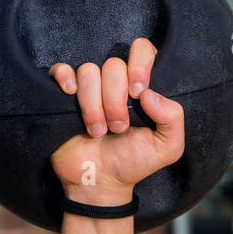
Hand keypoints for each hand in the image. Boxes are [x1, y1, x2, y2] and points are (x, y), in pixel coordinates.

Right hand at [48, 37, 183, 204]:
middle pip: (113, 65)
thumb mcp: (167, 147)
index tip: (138, 94)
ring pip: (88, 71)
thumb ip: (173, 118)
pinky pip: (60, 69)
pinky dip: (65, 78)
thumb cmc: (133, 162)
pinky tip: (69, 95)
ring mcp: (89, 87)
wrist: (100, 182)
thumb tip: (149, 93)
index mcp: (141, 87)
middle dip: (115, 100)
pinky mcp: (63, 95)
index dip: (140, 66)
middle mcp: (116, 82)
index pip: (143, 51)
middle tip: (118, 128)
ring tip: (98, 131)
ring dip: (93, 106)